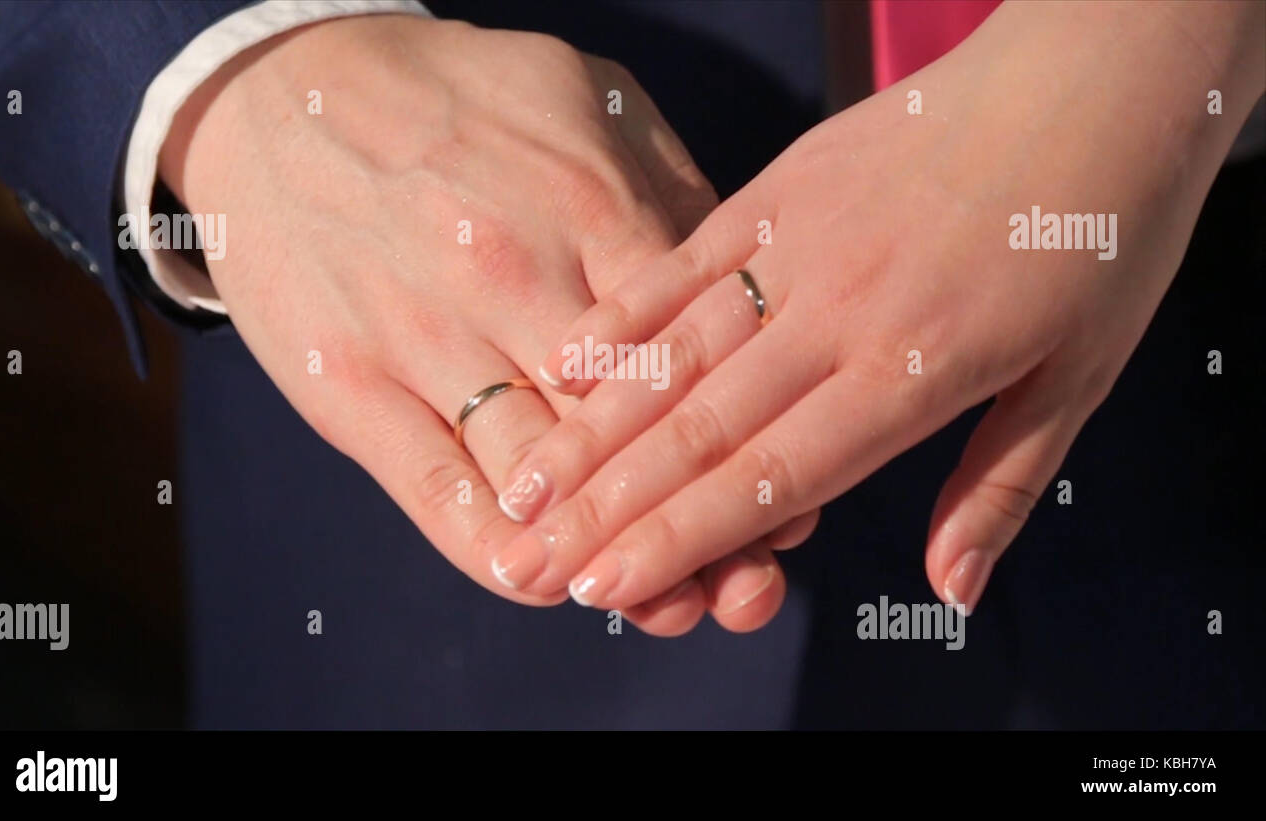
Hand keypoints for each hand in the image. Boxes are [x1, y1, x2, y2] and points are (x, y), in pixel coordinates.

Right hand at [158, 13, 792, 627]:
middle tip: (745, 586)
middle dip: (694, 521)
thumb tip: (739, 292)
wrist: (289, 89)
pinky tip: (543, 581)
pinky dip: (497, 551)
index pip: (696, 357)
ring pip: (542, 481)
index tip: (787, 498)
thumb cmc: (462, 102)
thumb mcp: (592, 105)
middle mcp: (518, 283)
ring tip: (664, 605)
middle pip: (630, 435)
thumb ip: (672, 200)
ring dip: (608, 556)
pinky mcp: (353, 387)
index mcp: (595, 214)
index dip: (747, 439)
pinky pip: (438, 494)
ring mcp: (429, 340)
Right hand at [489, 1, 1265, 620]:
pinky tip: (563, 363)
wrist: (1099, 74)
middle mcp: (838, 314)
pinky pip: (683, 264)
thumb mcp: (1081, 377)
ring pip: (674, 355)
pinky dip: (621, 319)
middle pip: (700, 426)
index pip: (770, 476)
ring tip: (526, 483)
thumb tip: (951, 590)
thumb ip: (998, 489)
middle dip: (609, 505)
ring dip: (592, 427)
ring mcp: (799, 246)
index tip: (610, 583)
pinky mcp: (780, 192)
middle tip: (535, 558)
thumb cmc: (1099, 226)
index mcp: (915, 370)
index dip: (682, 537)